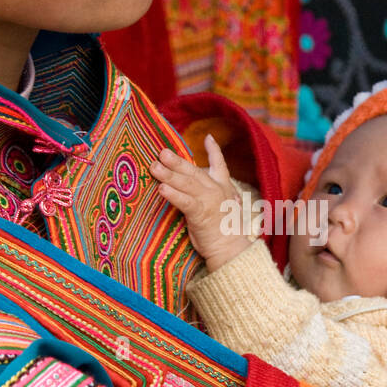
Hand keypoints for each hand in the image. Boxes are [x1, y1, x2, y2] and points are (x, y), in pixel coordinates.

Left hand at [149, 135, 251, 270]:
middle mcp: (216, 190)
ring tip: (154, 166)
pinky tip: (161, 188)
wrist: (232, 248)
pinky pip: (184, 201)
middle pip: (194, 171)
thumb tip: (197, 187)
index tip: (208, 138)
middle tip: (162, 152)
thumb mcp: (222, 207)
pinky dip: (173, 194)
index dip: (214, 150)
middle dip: (177, 161)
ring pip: (186, 183)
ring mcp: (209, 200)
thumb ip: (212, 194)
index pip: (219, 164)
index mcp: (223, 187)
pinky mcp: (201, 213)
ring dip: (169, 174)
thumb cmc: (224, 230)